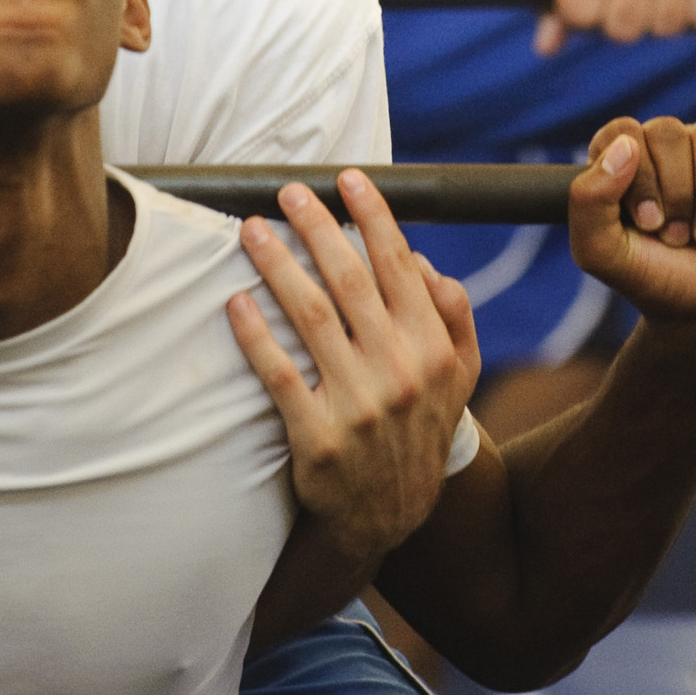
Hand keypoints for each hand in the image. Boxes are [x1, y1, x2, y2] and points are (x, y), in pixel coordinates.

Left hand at [230, 170, 479, 572]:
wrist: (388, 515)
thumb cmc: (418, 431)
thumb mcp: (459, 380)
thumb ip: (454, 317)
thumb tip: (425, 263)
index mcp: (432, 349)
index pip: (400, 267)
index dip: (374, 217)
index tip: (349, 179)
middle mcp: (400, 372)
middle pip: (351, 280)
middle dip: (318, 227)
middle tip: (288, 192)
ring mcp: (358, 406)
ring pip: (312, 318)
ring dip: (279, 266)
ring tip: (253, 231)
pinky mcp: (317, 438)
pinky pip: (280, 376)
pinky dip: (256, 337)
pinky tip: (235, 303)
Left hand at [568, 115, 695, 336]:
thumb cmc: (653, 281)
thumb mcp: (602, 254)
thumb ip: (589, 202)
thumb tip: (625, 145)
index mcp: (616, 163)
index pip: (622, 133)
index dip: (638, 175)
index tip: (647, 223)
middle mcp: (658, 150)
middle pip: (666, 132)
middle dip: (674, 192)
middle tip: (676, 236)